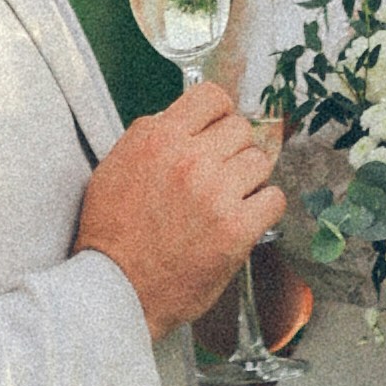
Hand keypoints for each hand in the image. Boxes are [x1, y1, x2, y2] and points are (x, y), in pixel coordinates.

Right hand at [78, 83, 288, 341]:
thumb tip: (188, 121)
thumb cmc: (112, 233)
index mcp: (158, 138)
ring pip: (260, 160)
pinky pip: (273, 198)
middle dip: (232, 149)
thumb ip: (153, 137)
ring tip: (230, 199)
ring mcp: (216, 192)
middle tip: (220, 173)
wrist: (117, 289)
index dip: (218, 113)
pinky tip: (245, 219)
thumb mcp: (116, 166)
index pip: (212, 96)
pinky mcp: (236, 228)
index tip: (217, 129)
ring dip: (249, 178)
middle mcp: (190, 158)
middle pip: (240, 128)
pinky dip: (263, 208)